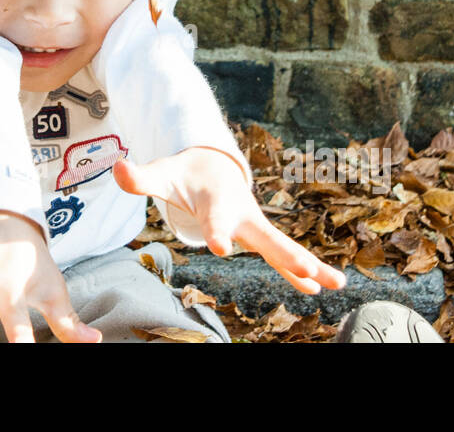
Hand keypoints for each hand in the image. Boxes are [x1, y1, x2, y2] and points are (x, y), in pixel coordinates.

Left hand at [113, 147, 346, 294]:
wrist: (211, 166)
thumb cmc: (184, 174)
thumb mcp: (160, 175)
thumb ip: (140, 177)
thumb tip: (116, 167)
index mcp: (217, 203)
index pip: (215, 220)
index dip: (216, 232)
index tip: (220, 248)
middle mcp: (242, 216)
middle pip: (266, 237)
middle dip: (286, 254)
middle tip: (307, 271)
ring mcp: (254, 227)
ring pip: (284, 248)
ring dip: (308, 266)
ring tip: (337, 285)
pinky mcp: (258, 236)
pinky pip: (283, 256)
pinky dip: (302, 271)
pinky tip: (319, 289)